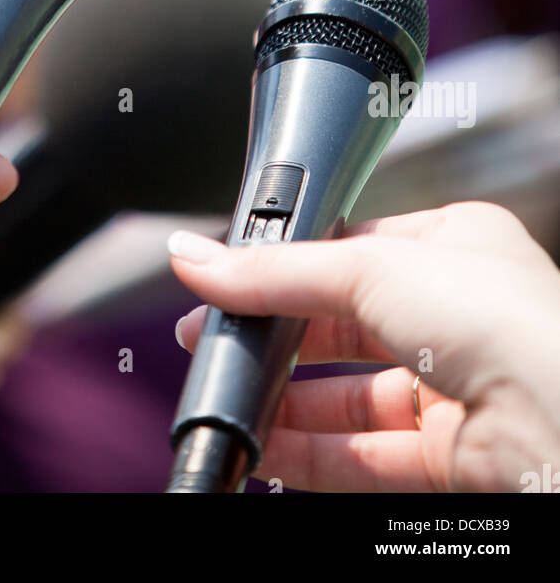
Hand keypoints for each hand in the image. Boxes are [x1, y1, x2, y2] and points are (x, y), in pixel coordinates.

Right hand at [170, 203, 559, 492]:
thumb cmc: (505, 319)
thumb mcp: (368, 268)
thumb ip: (274, 273)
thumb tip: (197, 258)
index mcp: (456, 245)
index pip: (353, 249)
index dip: (290, 266)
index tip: (229, 278)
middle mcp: (460, 315)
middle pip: (345, 327)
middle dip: (278, 338)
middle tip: (214, 340)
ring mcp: (458, 389)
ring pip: (352, 398)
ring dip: (288, 402)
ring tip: (230, 397)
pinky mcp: (454, 457)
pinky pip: (366, 456)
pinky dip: (312, 454)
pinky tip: (268, 447)